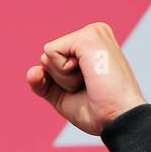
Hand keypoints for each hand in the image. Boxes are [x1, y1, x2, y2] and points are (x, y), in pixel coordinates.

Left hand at [25, 22, 145, 135]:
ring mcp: (92, 32)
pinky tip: (88, 77)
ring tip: (91, 82)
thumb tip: (32, 70)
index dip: (59, 82)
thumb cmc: (98, 111)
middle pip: (46, 56)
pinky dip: (63, 75)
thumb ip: (44, 82)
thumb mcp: (63, 96)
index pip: (50, 60)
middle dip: (60, 80)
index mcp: (91, 44)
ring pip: (47, 55)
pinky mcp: (88, 36)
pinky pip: (50, 53)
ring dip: (63, 79)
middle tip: (89, 87)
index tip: (87, 88)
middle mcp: (93, 33)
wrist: (118, 119)